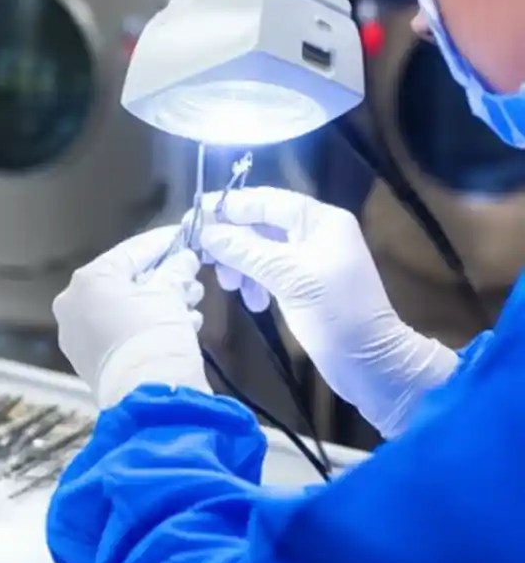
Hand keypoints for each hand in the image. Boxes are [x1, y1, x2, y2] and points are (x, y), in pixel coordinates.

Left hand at [54, 226, 208, 409]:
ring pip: (124, 309)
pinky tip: (179, 327)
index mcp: (88, 280)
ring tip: (191, 307)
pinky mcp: (87, 361)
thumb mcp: (171, 294)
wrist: (148, 397)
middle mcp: (73, 304)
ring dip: (160, 304)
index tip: (185, 236)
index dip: (163, 242)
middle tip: (193, 280)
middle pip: (126, 281)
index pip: (131, 251)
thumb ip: (177, 270)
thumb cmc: (155, 334)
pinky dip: (146, 327)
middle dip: (164, 279)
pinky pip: (120, 332)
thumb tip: (185, 259)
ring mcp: (76, 334)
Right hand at [199, 187, 457, 437]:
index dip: (228, 205)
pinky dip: (254, 282)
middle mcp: (314, 233)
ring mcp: (309, 259)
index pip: (266, 200)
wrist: (370, 362)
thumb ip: (245, 250)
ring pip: (260, 248)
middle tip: (206, 261)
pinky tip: (254, 303)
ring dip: (240, 264)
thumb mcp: (288, 277)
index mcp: (320, 220)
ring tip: (231, 287)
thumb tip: (206, 233)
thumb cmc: (336, 313)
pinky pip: (268, 271)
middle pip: (260, 223)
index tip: (192, 214)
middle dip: (232, 241)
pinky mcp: (303, 284)